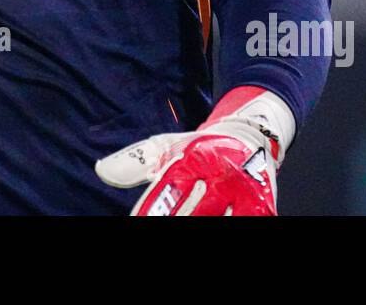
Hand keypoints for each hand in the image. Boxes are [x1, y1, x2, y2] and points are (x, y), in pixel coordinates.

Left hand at [94, 86, 292, 215]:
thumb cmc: (201, 148)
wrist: (249, 134)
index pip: (168, 191)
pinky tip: (226, 222)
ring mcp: (242, 190)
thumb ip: (136, 162)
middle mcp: (218, 174)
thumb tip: (102, 170)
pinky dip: (235, 222)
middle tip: (160, 229)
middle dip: (180, 221)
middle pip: (197, 212)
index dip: (152, 210)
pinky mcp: (263, 203)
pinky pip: (249, 219)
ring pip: (223, 218)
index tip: (137, 222)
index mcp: (192, 159)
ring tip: (180, 230)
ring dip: (205, 223)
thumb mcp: (167, 149)